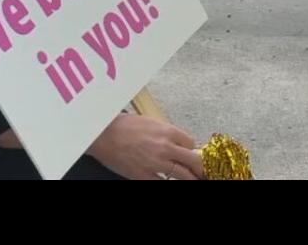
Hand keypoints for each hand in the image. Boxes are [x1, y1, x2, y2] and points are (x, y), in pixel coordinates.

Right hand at [88, 114, 204, 180]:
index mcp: (168, 131)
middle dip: (201, 169)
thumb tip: (176, 141)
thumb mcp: (150, 122)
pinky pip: (163, 184)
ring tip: (194, 180)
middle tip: (204, 173)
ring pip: (184, 176)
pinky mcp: (144, 175)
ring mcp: (156, 163)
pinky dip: (169, 183)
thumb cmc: (123, 126)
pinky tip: (170, 182)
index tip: (190, 155)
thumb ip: (165, 133)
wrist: (103, 134)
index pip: (191, 144)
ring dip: (191, 179)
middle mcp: (166, 147)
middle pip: (194, 161)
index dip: (191, 151)